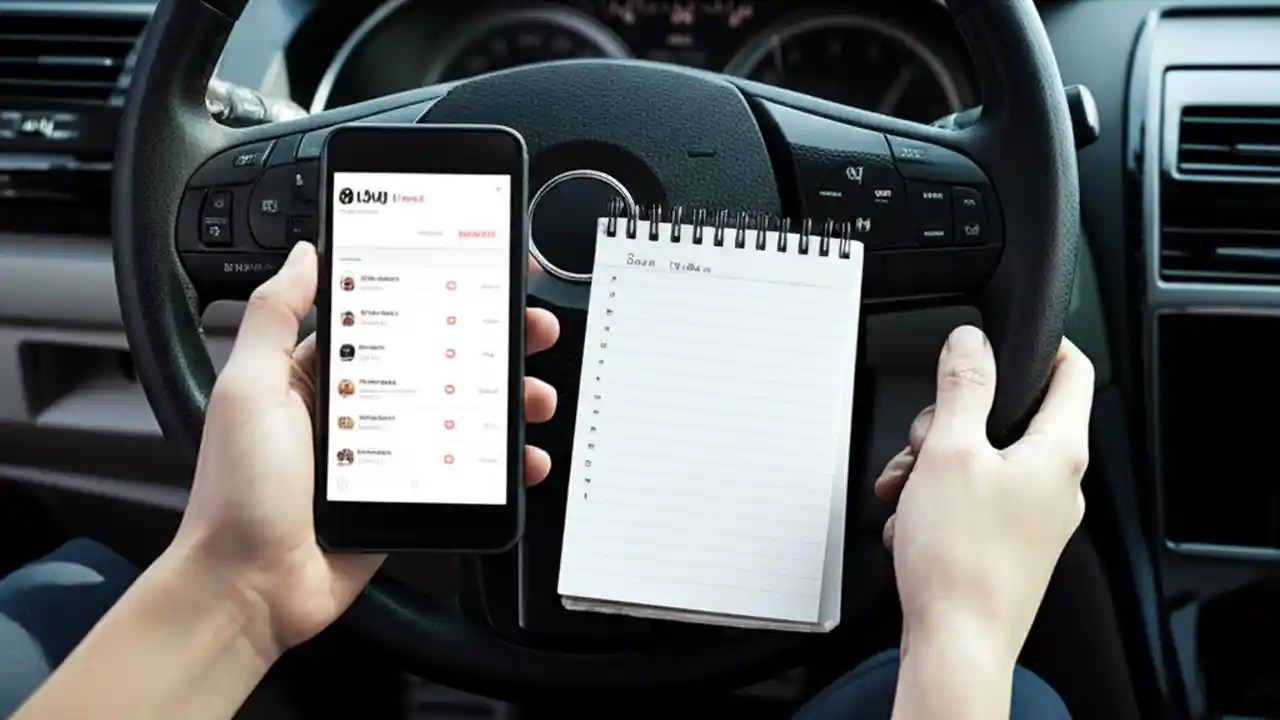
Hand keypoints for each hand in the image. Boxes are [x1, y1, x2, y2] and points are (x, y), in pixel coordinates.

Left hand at [170, 242, 560, 655]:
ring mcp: (390, 454)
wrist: (251, 587)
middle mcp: (361, 408)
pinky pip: (466, 472)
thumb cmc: (238, 491)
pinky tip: (526, 458)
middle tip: (532, 330)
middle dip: (493, 344)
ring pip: (464, 414)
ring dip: (509, 401)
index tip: (484, 278)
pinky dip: (504, 465)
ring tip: (536, 396)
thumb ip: (275, 316)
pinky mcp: (410, 495)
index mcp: (321, 373)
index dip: (442, 296)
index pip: (394, 318)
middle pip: (442, 362)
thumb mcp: (248, 388)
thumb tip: (304, 253)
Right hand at [874, 325, 1093, 661]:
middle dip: (952, 420)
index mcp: (1059, 451)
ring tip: (906, 489)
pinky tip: (911, 520)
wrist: (956, 643)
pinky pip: (972, 499)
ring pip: (981, 460)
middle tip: (924, 441)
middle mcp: (1057, 483)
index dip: (1042, 342)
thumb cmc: (961, 561)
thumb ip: (962, 389)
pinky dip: (936, 500)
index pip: (1073, 370)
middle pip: (1009, 417)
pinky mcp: (1008, 544)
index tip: (1005, 335)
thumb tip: (971, 343)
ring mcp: (1034, 517)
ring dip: (933, 465)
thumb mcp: (950, 452)